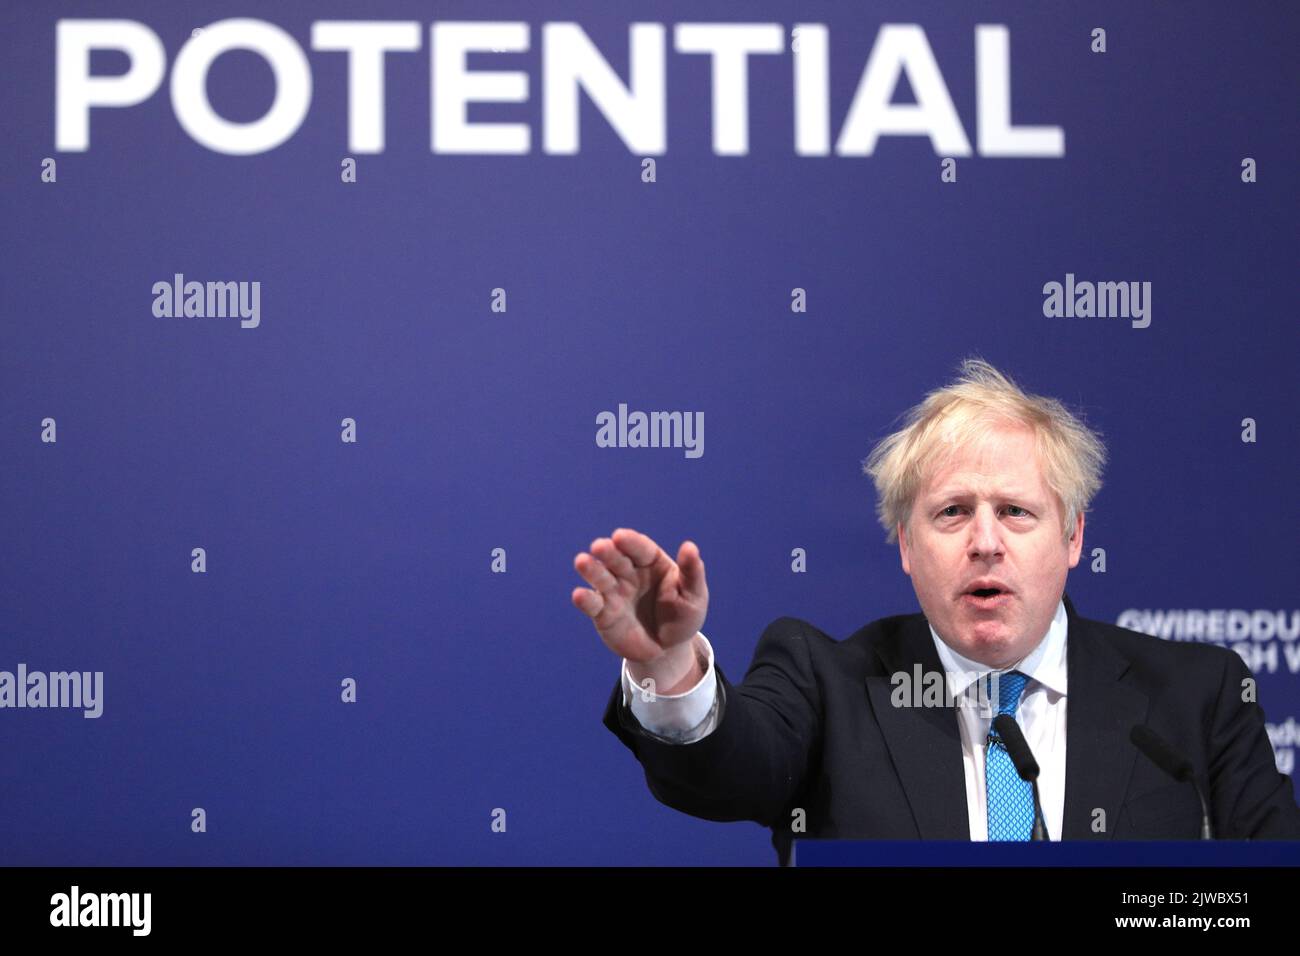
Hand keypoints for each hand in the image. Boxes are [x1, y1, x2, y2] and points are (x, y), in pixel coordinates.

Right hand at [572, 528, 708, 665]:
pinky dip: (585, 600)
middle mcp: (629, 573)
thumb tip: (690, 546)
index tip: (620, 536)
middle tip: (599, 547)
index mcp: (651, 562)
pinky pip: (592, 605)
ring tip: (581, 561)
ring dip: (591, 569)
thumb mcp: (694, 595)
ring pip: (600, 577)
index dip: (630, 542)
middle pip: (616, 558)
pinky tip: (579, 595)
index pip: (640, 548)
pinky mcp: (603, 614)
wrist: (668, 650)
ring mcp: (614, 592)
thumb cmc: (683, 616)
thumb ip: (692, 572)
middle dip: (607, 552)